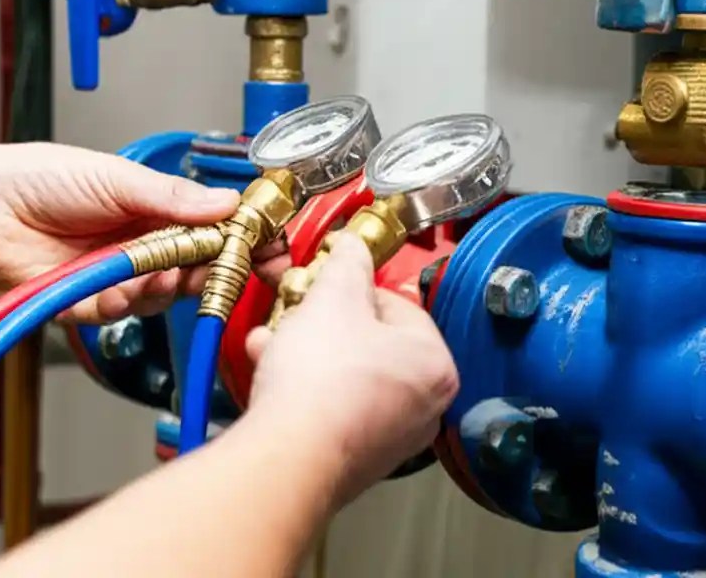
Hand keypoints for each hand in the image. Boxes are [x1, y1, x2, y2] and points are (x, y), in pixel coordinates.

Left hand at [0, 142, 239, 323]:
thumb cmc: (41, 179)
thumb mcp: (118, 177)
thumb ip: (173, 197)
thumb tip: (226, 204)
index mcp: (156, 212)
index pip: (214, 231)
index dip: (243, 240)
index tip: (269, 245)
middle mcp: (142, 248)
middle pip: (198, 270)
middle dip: (215, 269)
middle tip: (227, 263)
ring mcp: (118, 278)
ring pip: (163, 297)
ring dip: (167, 285)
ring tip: (160, 269)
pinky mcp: (89, 304)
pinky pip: (119, 313)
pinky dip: (123, 300)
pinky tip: (120, 282)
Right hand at [242, 234, 458, 506]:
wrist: (291, 456)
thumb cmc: (322, 376)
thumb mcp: (333, 298)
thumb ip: (347, 264)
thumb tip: (352, 245)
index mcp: (435, 363)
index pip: (398, 307)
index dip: (353, 291)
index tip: (324, 287)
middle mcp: (425, 406)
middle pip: (370, 345)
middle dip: (322, 325)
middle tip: (294, 316)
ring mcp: (393, 439)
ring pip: (347, 377)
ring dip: (306, 355)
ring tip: (270, 345)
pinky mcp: (358, 461)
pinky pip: (334, 410)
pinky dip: (306, 392)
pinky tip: (271, 380)